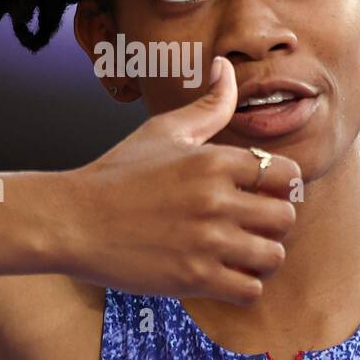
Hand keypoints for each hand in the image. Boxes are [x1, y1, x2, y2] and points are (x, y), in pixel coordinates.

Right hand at [59, 57, 299, 303]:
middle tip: (250, 225)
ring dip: (262, 256)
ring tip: (240, 252)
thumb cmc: (118, 173)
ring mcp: (206, 241)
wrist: (72, 220)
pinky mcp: (193, 278)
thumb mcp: (163, 131)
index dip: (280, 184)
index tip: (261, 193)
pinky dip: (243, 285)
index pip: (286, 173)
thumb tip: (226, 68)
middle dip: (273, 222)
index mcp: (215, 160)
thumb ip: (207, 105)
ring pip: (273, 255)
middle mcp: (217, 200)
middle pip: (286, 216)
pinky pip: (250, 291)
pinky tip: (223, 274)